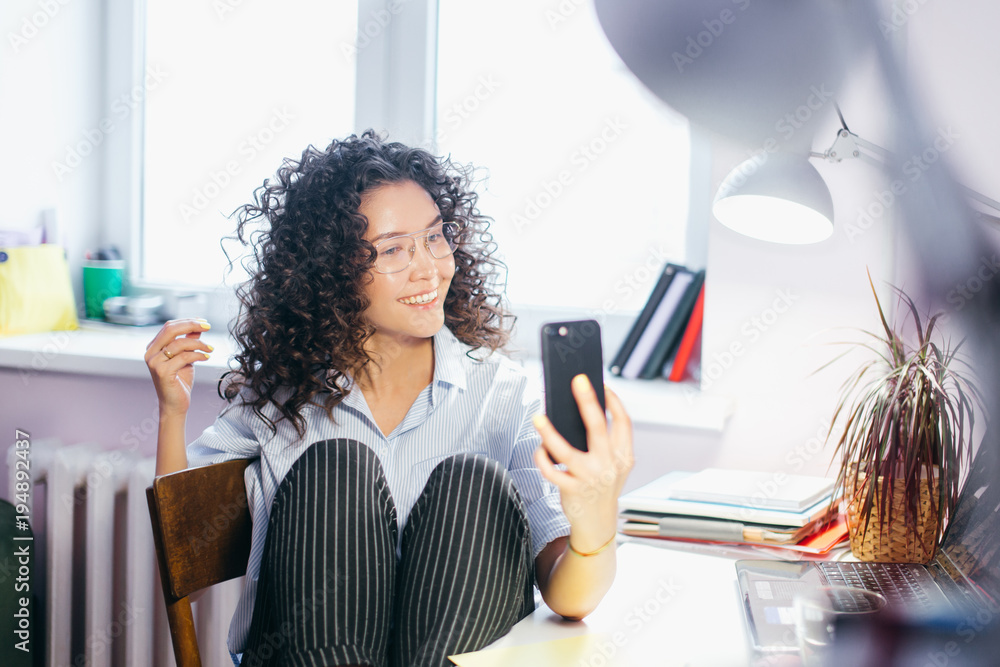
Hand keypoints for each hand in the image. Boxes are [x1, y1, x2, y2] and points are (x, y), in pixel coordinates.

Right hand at [144, 318, 212, 417]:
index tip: (204, 322)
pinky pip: (184, 357)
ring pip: (179, 343)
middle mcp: (150, 353)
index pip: (169, 326)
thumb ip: (189, 341)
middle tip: (208, 326)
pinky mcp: (162, 372)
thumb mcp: (186, 357)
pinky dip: (198, 355)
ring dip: (199, 344)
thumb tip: (199, 326)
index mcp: (153, 347)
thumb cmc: (180, 380)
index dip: (187, 321)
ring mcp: (154, 362)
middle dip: (191, 325)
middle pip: (170, 329)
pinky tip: (206, 358)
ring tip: (210, 349)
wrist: (175, 404)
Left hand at [533, 375, 633, 553]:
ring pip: (566, 450)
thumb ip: (605, 443)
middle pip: (597, 427)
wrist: (598, 524)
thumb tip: (579, 411)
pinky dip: (542, 458)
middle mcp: (609, 466)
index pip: (624, 422)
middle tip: (577, 380)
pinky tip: (540, 449)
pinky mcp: (572, 490)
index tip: (602, 384)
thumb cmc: (602, 487)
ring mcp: (590, 478)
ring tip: (539, 417)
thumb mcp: (614, 465)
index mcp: (624, 456)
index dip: (614, 401)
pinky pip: (551, 470)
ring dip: (549, 432)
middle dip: (587, 400)